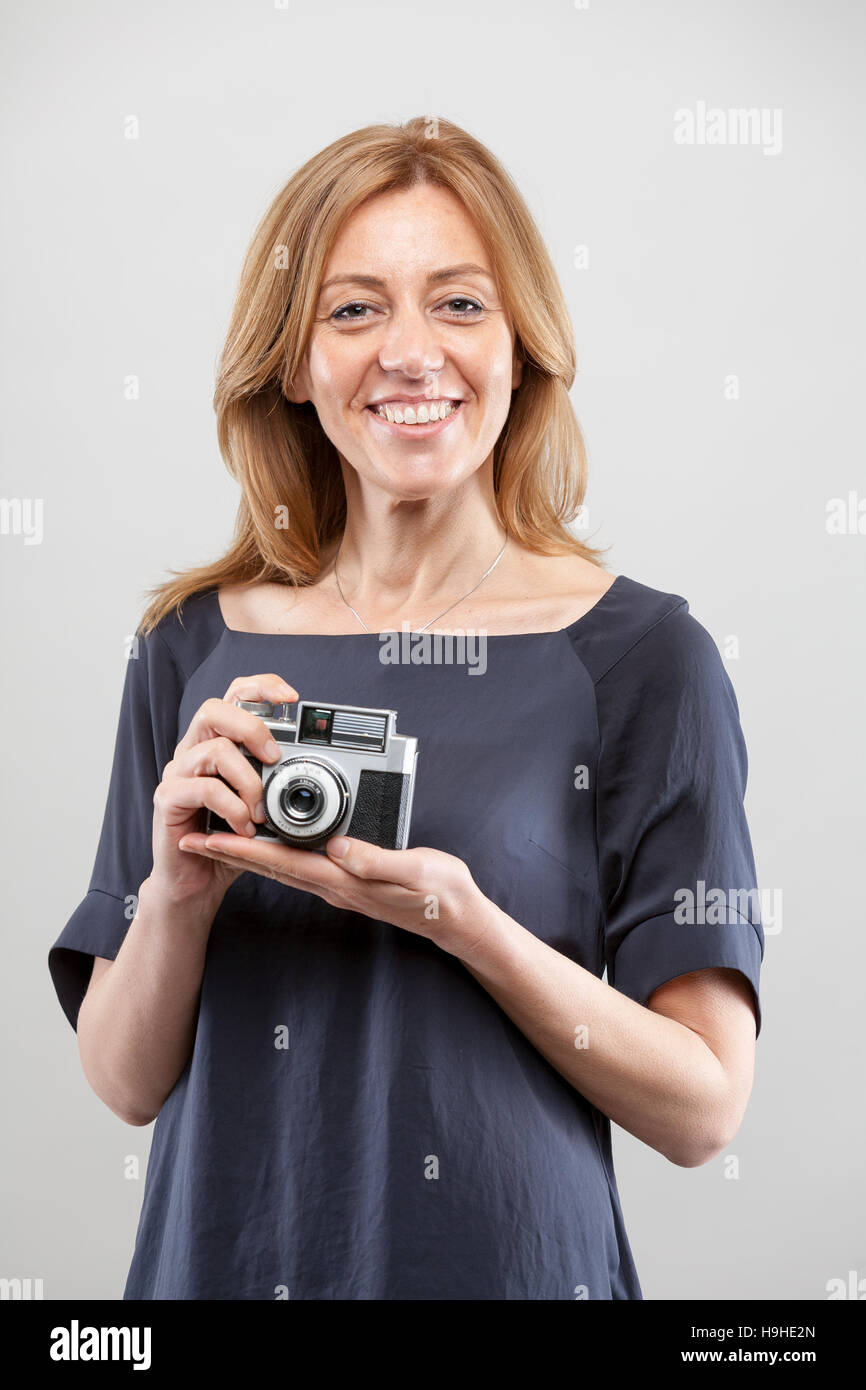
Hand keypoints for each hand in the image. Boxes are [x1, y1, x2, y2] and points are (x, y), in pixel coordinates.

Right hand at [148, 672, 297, 907]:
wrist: (197, 882)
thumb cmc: (231, 841)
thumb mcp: (264, 806)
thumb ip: (279, 782)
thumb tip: (316, 766)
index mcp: (217, 742)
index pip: (233, 695)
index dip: (261, 686)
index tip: (292, 697)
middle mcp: (193, 750)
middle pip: (215, 708)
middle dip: (252, 727)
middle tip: (274, 758)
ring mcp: (178, 773)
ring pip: (214, 749)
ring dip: (248, 780)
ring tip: (260, 812)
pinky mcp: (167, 799)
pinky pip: (204, 789)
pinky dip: (232, 808)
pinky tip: (244, 828)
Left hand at [176, 827, 495, 957]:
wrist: (458, 919)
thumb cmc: (441, 895)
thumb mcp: (415, 872)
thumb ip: (376, 860)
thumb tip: (337, 848)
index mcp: (343, 879)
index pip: (281, 862)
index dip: (241, 850)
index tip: (207, 839)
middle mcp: (334, 884)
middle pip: (269, 866)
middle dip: (228, 852)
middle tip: (190, 840)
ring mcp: (340, 885)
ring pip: (281, 866)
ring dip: (246, 854)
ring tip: (215, 839)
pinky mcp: (350, 880)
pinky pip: (302, 866)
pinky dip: (276, 854)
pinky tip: (269, 844)